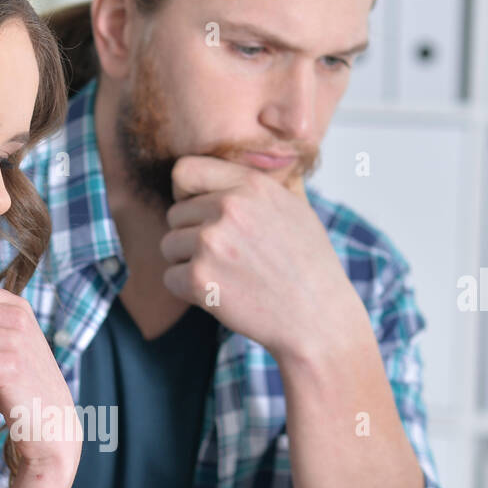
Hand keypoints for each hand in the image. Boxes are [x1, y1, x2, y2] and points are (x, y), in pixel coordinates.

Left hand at [159, 156, 361, 361]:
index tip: (195, 213)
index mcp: (250, 184)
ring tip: (226, 276)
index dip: (184, 194)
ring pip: (169, 245)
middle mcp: (228, 207)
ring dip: (188, 263)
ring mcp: (211, 242)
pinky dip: (188, 290)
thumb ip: (252, 189)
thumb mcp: (292, 208)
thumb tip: (218, 179)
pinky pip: (170, 278)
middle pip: (175, 214)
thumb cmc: (308, 266)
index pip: (185, 171)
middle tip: (224, 257)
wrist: (317, 317)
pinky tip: (220, 294)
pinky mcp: (199, 278)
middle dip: (190, 235)